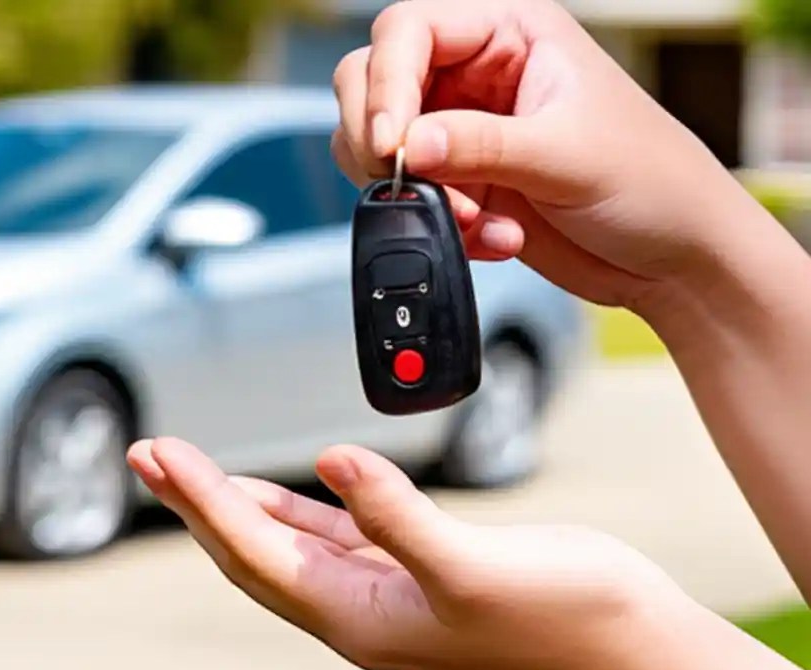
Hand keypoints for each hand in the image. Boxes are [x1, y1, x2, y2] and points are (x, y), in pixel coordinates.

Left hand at [128, 438, 810, 669]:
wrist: (635, 650)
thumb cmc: (568, 616)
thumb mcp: (477, 566)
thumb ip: (397, 519)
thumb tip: (332, 461)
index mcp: (359, 619)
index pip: (255, 551)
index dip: (201, 501)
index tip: (157, 454)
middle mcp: (358, 613)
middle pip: (251, 551)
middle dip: (195, 503)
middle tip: (146, 454)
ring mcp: (385, 595)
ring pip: (285, 544)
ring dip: (233, 504)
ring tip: (185, 469)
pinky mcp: (414, 573)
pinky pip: (331, 537)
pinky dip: (293, 508)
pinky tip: (276, 487)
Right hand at [332, 0, 763, 312]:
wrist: (674, 258)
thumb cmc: (654, 181)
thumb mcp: (567, 155)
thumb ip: (480, 146)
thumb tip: (406, 146)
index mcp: (512, 33)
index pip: (410, 30)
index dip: (387, 82)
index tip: (393, 143)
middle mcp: (478, 73)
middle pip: (374, 79)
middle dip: (380, 137)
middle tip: (401, 179)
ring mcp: (462, 130)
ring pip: (376, 141)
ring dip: (408, 190)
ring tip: (468, 217)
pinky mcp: (458, 183)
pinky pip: (404, 196)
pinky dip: (430, 222)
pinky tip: (488, 236)